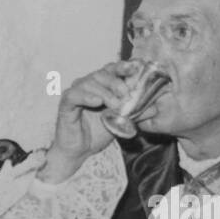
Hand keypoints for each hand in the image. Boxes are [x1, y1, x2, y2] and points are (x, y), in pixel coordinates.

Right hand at [40, 60, 143, 181]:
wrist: (80, 151)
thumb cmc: (98, 134)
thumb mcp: (121, 120)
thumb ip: (134, 111)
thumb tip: (154, 105)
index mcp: (101, 85)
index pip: (112, 69)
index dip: (124, 66)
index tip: (136, 67)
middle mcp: (88, 85)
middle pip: (102, 73)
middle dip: (116, 81)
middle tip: (126, 94)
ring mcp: (75, 93)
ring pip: (89, 82)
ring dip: (104, 91)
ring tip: (114, 104)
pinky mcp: (65, 104)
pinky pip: (74, 95)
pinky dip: (86, 96)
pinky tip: (96, 102)